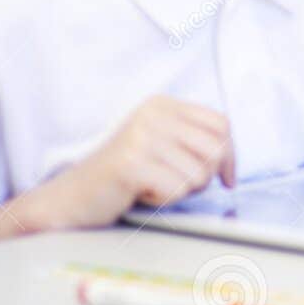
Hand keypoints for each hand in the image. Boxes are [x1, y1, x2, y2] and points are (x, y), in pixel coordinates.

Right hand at [30, 96, 233, 228]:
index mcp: (162, 105)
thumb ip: (194, 144)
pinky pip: (177, 189)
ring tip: (152, 185)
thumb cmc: (122, 176)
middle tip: (176, 184)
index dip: (230, 156)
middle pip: (216, 149)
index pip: (221, 125)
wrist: (72, 197)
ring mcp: (141, 136)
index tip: (226, 177)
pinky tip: (140, 193)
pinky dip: (163, 199)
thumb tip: (231, 164)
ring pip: (199, 174)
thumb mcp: (161, 146)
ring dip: (180, 190)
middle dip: (204, 177)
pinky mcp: (131, 164)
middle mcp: (153, 114)